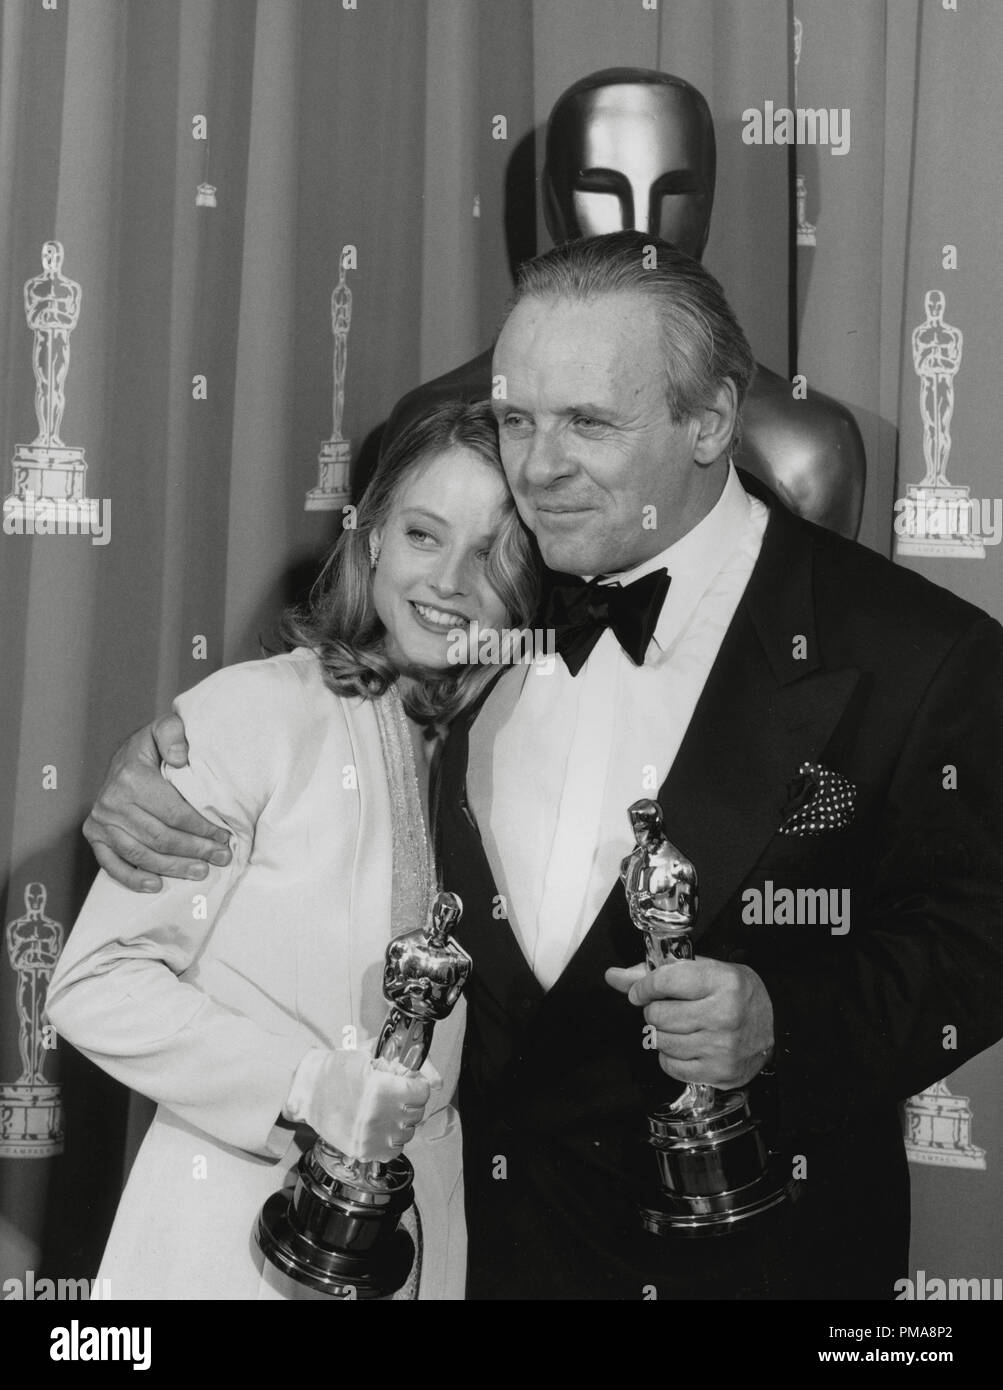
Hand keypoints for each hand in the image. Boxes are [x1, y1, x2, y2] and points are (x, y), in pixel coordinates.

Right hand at [83, 714, 231, 892]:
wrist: (122, 758)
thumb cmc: (151, 748)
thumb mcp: (165, 729)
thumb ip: (174, 735)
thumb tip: (181, 759)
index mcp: (132, 778)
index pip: (174, 813)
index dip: (202, 828)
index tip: (224, 836)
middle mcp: (112, 802)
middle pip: (161, 837)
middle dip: (195, 850)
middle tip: (221, 858)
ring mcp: (101, 822)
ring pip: (142, 854)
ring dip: (173, 867)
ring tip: (201, 871)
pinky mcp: (94, 836)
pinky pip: (112, 865)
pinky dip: (133, 879)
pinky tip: (156, 885)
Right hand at [295, 1048, 431, 1163]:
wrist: (306, 1091)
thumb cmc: (336, 1069)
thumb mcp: (370, 1055)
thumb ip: (403, 1063)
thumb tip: (435, 1079)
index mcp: (380, 1089)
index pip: (421, 1092)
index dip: (418, 1084)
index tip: (412, 1081)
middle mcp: (377, 1117)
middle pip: (416, 1112)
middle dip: (411, 1101)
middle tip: (398, 1094)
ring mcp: (370, 1137)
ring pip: (407, 1132)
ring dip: (403, 1120)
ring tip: (388, 1110)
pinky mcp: (362, 1151)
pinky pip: (394, 1150)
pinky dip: (393, 1140)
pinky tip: (383, 1126)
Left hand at [605, 958, 774, 1089]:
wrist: (775, 1025)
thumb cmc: (736, 994)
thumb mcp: (705, 971)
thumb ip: (657, 973)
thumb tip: (614, 976)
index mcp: (722, 982)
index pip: (664, 981)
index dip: (643, 987)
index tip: (641, 991)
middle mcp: (724, 1014)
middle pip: (658, 1014)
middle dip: (654, 1011)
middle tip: (667, 1010)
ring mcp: (722, 1047)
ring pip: (662, 1041)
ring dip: (662, 1034)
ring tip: (680, 1027)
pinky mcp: (719, 1072)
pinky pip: (671, 1066)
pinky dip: (670, 1056)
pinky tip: (686, 1046)